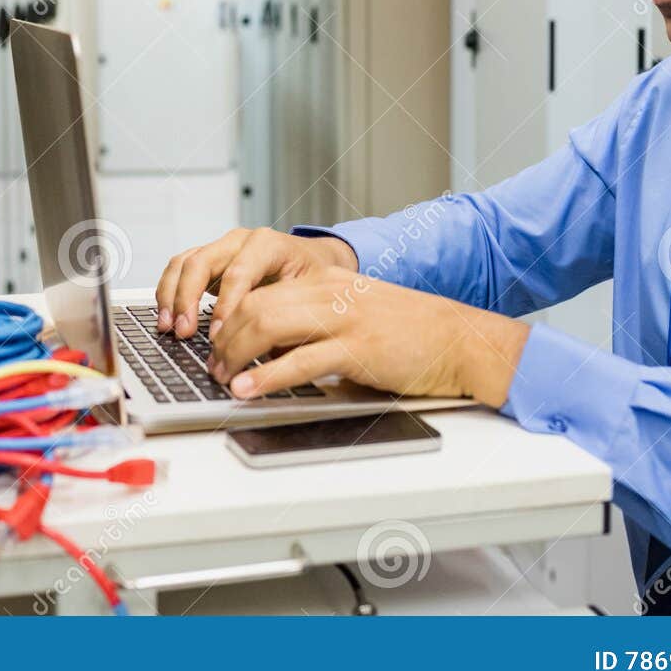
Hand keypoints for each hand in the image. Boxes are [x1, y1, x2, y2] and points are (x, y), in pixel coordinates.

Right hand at [156, 227, 357, 337]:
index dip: (225, 306)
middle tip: (185, 331)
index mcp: (268, 245)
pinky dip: (169, 293)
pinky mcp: (210, 262)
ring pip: (185, 263)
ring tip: (169, 327)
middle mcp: (240, 242)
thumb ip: (286, 315)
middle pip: (202, 262)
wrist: (315, 262)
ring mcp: (221, 249)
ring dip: (171, 296)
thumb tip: (267, 352)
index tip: (219, 335)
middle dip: (188, 299)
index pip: (238, 272)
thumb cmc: (314, 277)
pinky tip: (167, 318)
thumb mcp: (310, 294)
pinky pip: (180, 270)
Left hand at [207, 265, 528, 406]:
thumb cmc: (409, 333)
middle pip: (254, 305)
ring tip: (223, 377)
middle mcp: (329, 292)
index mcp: (326, 281)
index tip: (215, 343)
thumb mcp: (354, 313)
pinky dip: (265, 377)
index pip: (259, 290)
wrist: (458, 339)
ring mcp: (343, 319)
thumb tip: (269, 349)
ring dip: (235, 354)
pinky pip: (299, 361)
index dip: (227, 317)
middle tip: (212, 365)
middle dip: (223, 338)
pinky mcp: (356, 349)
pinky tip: (247, 389)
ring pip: (267, 325)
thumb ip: (314, 323)